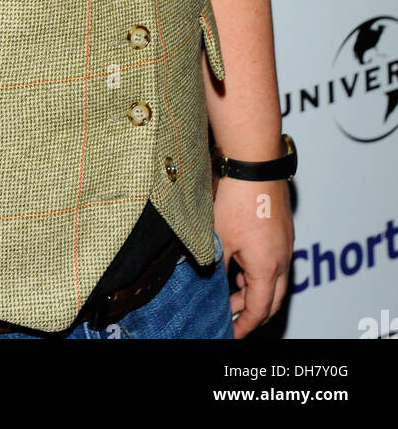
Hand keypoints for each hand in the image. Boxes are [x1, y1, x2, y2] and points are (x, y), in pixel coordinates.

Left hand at [213, 177, 293, 338]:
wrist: (253, 164)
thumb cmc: (235, 198)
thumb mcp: (219, 239)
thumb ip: (217, 267)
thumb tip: (212, 285)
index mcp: (268, 268)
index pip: (259, 309)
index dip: (245, 325)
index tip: (233, 332)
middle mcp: (283, 259)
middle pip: (273, 300)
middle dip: (252, 312)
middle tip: (231, 315)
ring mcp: (286, 243)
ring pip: (276, 280)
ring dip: (255, 289)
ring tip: (230, 288)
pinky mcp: (283, 229)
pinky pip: (276, 261)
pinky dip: (260, 271)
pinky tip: (240, 262)